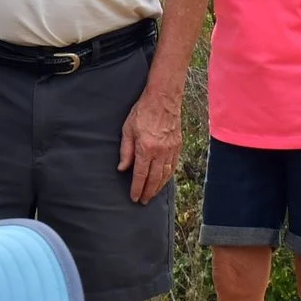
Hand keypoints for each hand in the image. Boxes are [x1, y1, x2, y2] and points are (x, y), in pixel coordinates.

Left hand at [117, 87, 181, 204]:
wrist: (163, 99)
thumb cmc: (143, 112)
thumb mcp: (127, 130)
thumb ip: (125, 151)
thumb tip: (122, 168)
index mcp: (146, 148)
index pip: (141, 174)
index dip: (137, 188)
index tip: (134, 197)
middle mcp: (160, 152)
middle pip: (154, 178)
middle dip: (148, 192)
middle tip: (143, 201)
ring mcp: (171, 149)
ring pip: (166, 174)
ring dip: (159, 186)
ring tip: (152, 194)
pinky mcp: (178, 145)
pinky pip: (173, 165)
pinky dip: (168, 176)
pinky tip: (163, 180)